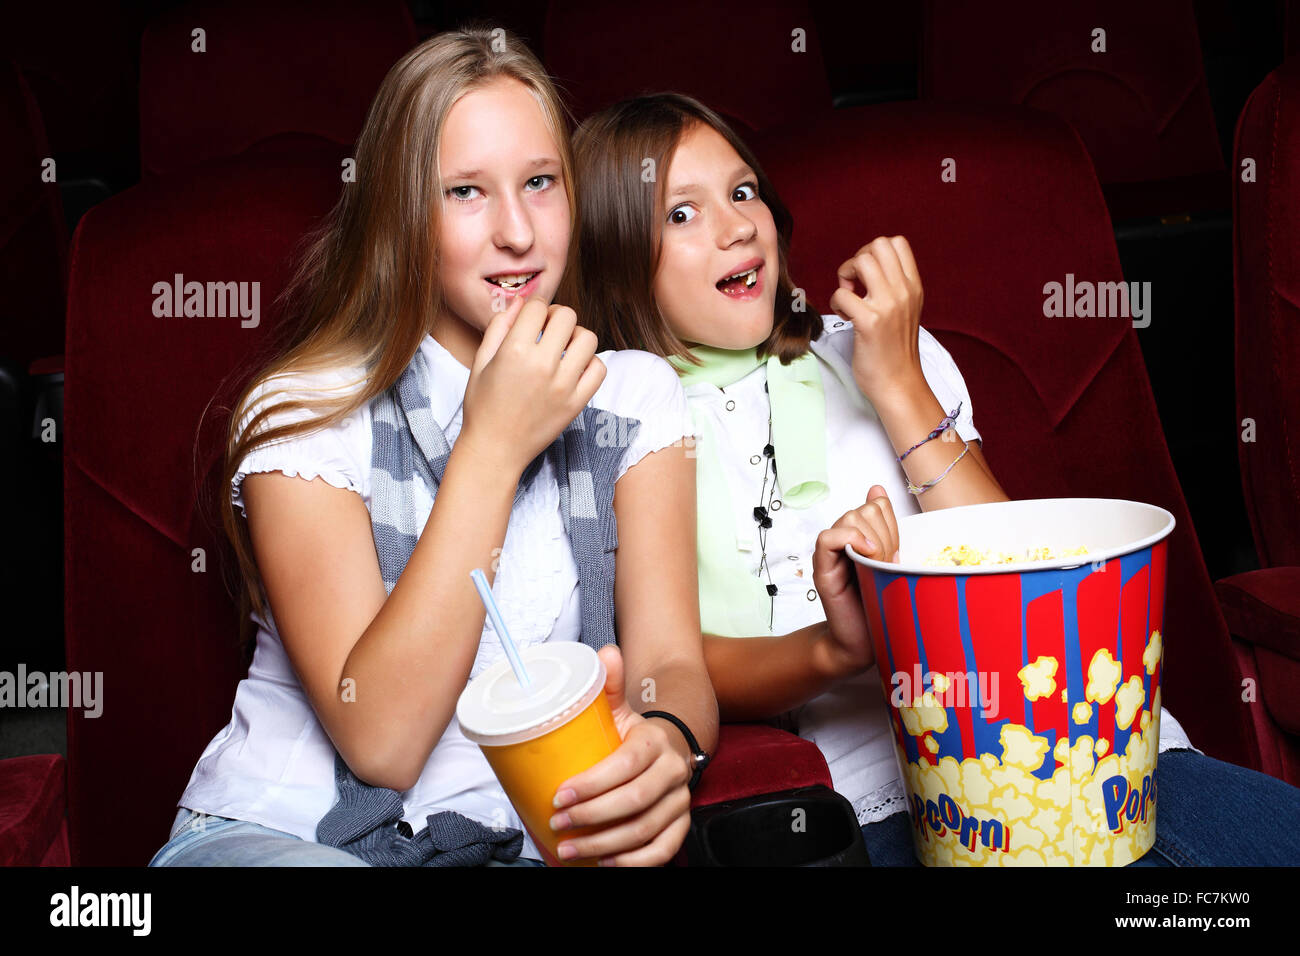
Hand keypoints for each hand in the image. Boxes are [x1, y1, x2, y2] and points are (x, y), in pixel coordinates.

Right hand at [460, 296, 606, 474]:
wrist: (495, 449)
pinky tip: (573, 368)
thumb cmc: (483, 405)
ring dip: (576, 337)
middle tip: (548, 329)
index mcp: (514, 351)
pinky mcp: (576, 403)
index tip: (533, 317)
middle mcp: (542, 365)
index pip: (538, 306)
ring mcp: (563, 385)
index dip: (535, 306)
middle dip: (557, 316)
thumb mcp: (481, 361)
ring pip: (587, 338)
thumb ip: (499, 326)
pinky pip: (598, 369)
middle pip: (567, 316)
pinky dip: (589, 363)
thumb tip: (520, 302)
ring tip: (563, 347)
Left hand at [548, 645, 692, 865]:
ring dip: (605, 845)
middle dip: (591, 817)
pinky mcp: (681, 825)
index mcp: (655, 742)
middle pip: (634, 802)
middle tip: (557, 824)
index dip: (592, 784)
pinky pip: (663, 851)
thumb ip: (608, 684)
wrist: (670, 749)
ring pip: (646, 830)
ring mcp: (680, 802)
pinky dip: (633, 862)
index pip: (625, 766)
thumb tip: (604, 652)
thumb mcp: (621, 708)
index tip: (559, 795)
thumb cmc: (633, 735)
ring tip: (569, 847)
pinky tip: (604, 863)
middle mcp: (673, 772)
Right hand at [812, 485, 898, 677]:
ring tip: (879, 566)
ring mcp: (832, 554)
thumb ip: (888, 530)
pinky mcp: (823, 569)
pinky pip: (827, 537)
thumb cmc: (881, 608)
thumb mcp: (893, 563)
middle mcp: (845, 542)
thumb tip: (877, 491)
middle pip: (864, 510)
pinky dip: (849, 539)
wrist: (864, 643)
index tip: (898, 551)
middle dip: (885, 534)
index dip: (891, 523)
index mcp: (864, 538)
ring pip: (850, 518)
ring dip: (873, 540)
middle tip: (889, 564)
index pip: (876, 506)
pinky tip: (866, 554)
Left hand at [828, 236, 926, 403]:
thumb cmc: (894, 349)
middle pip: (877, 245)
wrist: (898, 384)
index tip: (867, 277)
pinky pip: (842, 294)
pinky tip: (845, 317)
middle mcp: (904, 292)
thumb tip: (864, 268)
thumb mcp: (905, 310)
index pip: (897, 243)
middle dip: (857, 260)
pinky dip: (836, 303)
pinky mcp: (869, 323)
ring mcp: (888, 306)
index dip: (873, 252)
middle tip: (854, 285)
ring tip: (849, 299)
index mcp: (914, 286)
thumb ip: (892, 286)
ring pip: (861, 261)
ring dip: (846, 276)